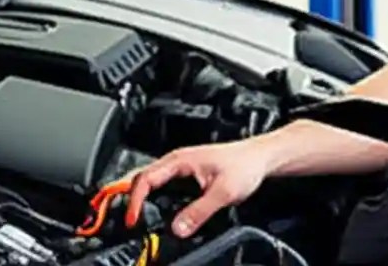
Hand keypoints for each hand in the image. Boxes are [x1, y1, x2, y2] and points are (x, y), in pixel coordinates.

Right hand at [124, 140, 268, 237]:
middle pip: (141, 179)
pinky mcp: (186, 175)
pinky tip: (154, 210)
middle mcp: (176, 162)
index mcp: (180, 160)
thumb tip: (178, 229)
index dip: (134, 200)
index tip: (132, 220)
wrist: (261, 157)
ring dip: (140, 198)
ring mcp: (180, 168)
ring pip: (150, 182)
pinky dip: (152, 198)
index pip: (145, 179)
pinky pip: (161, 186)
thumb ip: (200, 212)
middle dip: (128, 199)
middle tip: (126, 221)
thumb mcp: (223, 192)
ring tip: (133, 218)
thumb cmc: (245, 165)